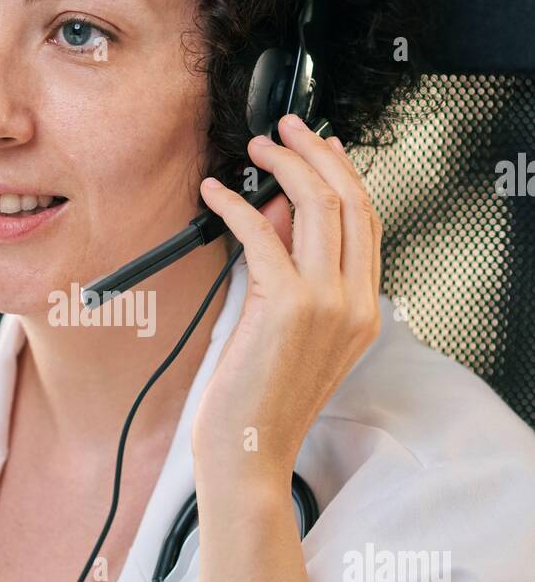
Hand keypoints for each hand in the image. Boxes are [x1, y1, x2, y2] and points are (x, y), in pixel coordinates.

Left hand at [190, 114, 382, 487]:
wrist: (250, 453)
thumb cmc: (260, 402)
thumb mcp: (286, 330)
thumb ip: (290, 271)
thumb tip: (275, 211)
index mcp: (363, 311)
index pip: (366, 223)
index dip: (342, 175)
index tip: (319, 148)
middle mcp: (354, 303)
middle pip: (349, 202)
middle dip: (316, 153)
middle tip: (286, 129)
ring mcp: (327, 304)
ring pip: (317, 206)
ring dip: (282, 166)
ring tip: (255, 150)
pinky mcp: (287, 306)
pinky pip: (263, 234)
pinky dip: (235, 205)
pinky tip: (215, 195)